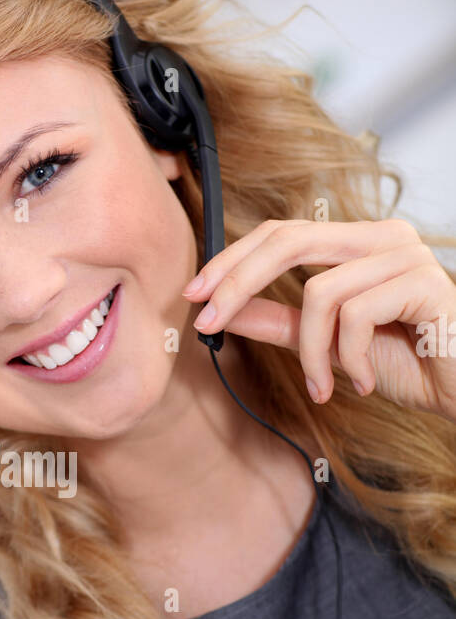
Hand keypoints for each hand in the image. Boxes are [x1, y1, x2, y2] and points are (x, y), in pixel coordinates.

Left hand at [182, 218, 455, 420]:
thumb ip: (279, 323)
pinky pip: (356, 316)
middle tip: (210, 321)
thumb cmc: (405, 364)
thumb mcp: (327, 345)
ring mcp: (406, 255)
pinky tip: (364, 381)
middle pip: (289, 240)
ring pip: (320, 293)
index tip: (194, 294)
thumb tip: (221, 311)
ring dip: (312, 353)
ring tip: (326, 385)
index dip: (232, 260)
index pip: (281, 232)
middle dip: (239, 282)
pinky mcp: (425, 283)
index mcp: (358, 242)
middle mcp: (382, 237)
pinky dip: (347, 359)